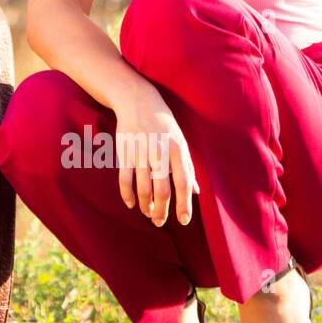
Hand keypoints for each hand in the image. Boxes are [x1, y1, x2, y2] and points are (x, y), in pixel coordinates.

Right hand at [112, 85, 199, 226]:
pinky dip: (127, 194)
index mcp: (178, 149)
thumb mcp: (180, 141)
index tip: (184, 221)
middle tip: (160, 222)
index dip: (184, 204)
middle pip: (162, 189)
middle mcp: (160, 151)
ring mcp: (141, 151)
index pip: (183, 183)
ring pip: (143, 187)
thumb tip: (196, 192)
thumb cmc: (163, 124)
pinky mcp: (125, 151)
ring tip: (148, 214)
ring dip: (145, 205)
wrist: (138, 100)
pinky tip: (131, 204)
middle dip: (162, 210)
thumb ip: (188, 167)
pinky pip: (125, 178)